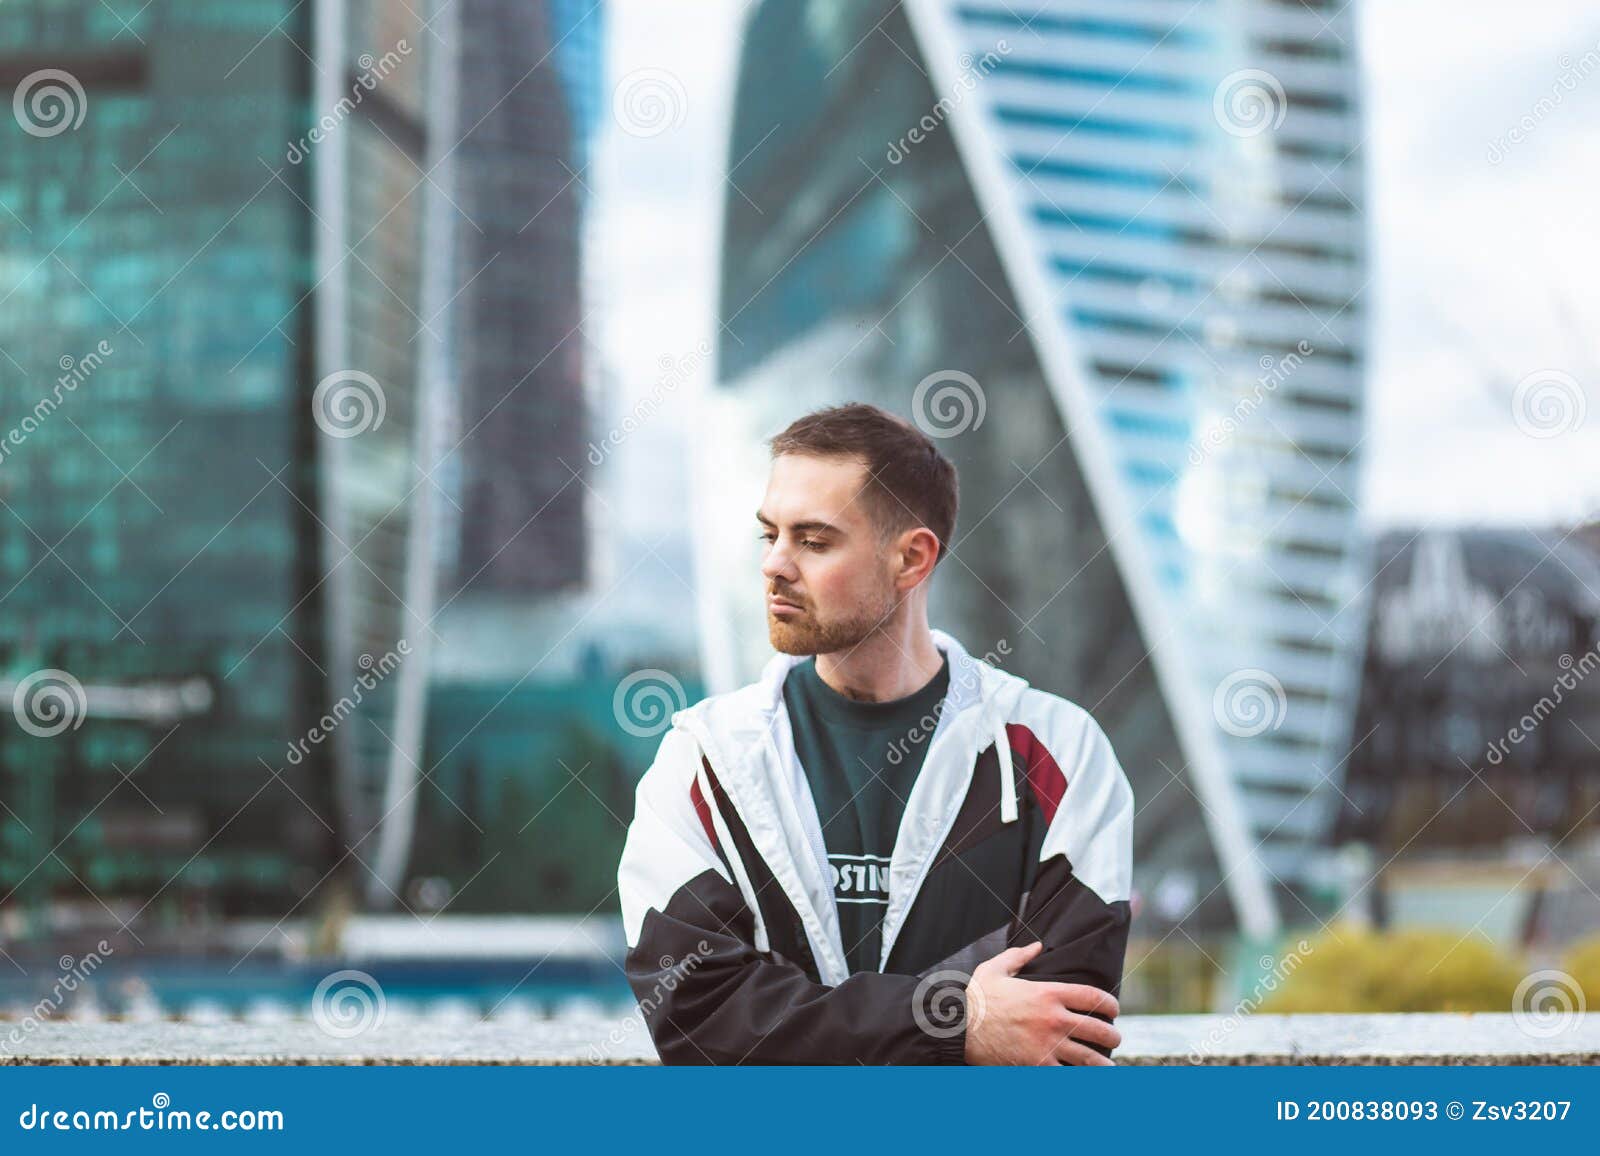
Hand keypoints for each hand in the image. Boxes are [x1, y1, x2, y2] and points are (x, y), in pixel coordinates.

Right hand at [962, 940, 1120, 1065]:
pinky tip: (1086, 1081)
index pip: (1093, 997)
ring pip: (1090, 1058)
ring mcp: (1047, 1046)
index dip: (1110, 1004)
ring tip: (1109, 1067)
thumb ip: (1018, 956)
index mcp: (1047, 993)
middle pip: (1098, 1029)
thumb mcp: (994, 969)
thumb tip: (1037, 945)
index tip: (1114, 1010)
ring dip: (1104, 1064)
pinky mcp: (1038, 1067)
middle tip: (1114, 1038)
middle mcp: (1053, 1019)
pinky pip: (1068, 1077)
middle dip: (1112, 1035)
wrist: (958, 1029)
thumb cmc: (976, 999)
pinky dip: (1079, 1080)